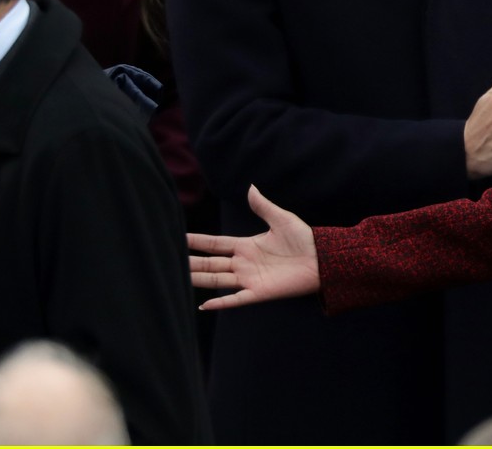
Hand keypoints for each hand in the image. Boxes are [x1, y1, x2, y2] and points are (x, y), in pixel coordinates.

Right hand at [188, 185, 319, 310]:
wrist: (322, 259)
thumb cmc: (304, 239)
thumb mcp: (281, 219)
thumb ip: (263, 206)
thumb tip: (250, 187)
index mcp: (246, 245)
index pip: (215, 244)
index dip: (198, 242)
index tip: (179, 238)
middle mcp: (243, 263)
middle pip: (211, 263)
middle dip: (191, 262)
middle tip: (169, 260)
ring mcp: (249, 279)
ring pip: (217, 280)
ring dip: (199, 280)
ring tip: (179, 279)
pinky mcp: (259, 292)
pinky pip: (235, 299)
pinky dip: (220, 303)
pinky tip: (204, 305)